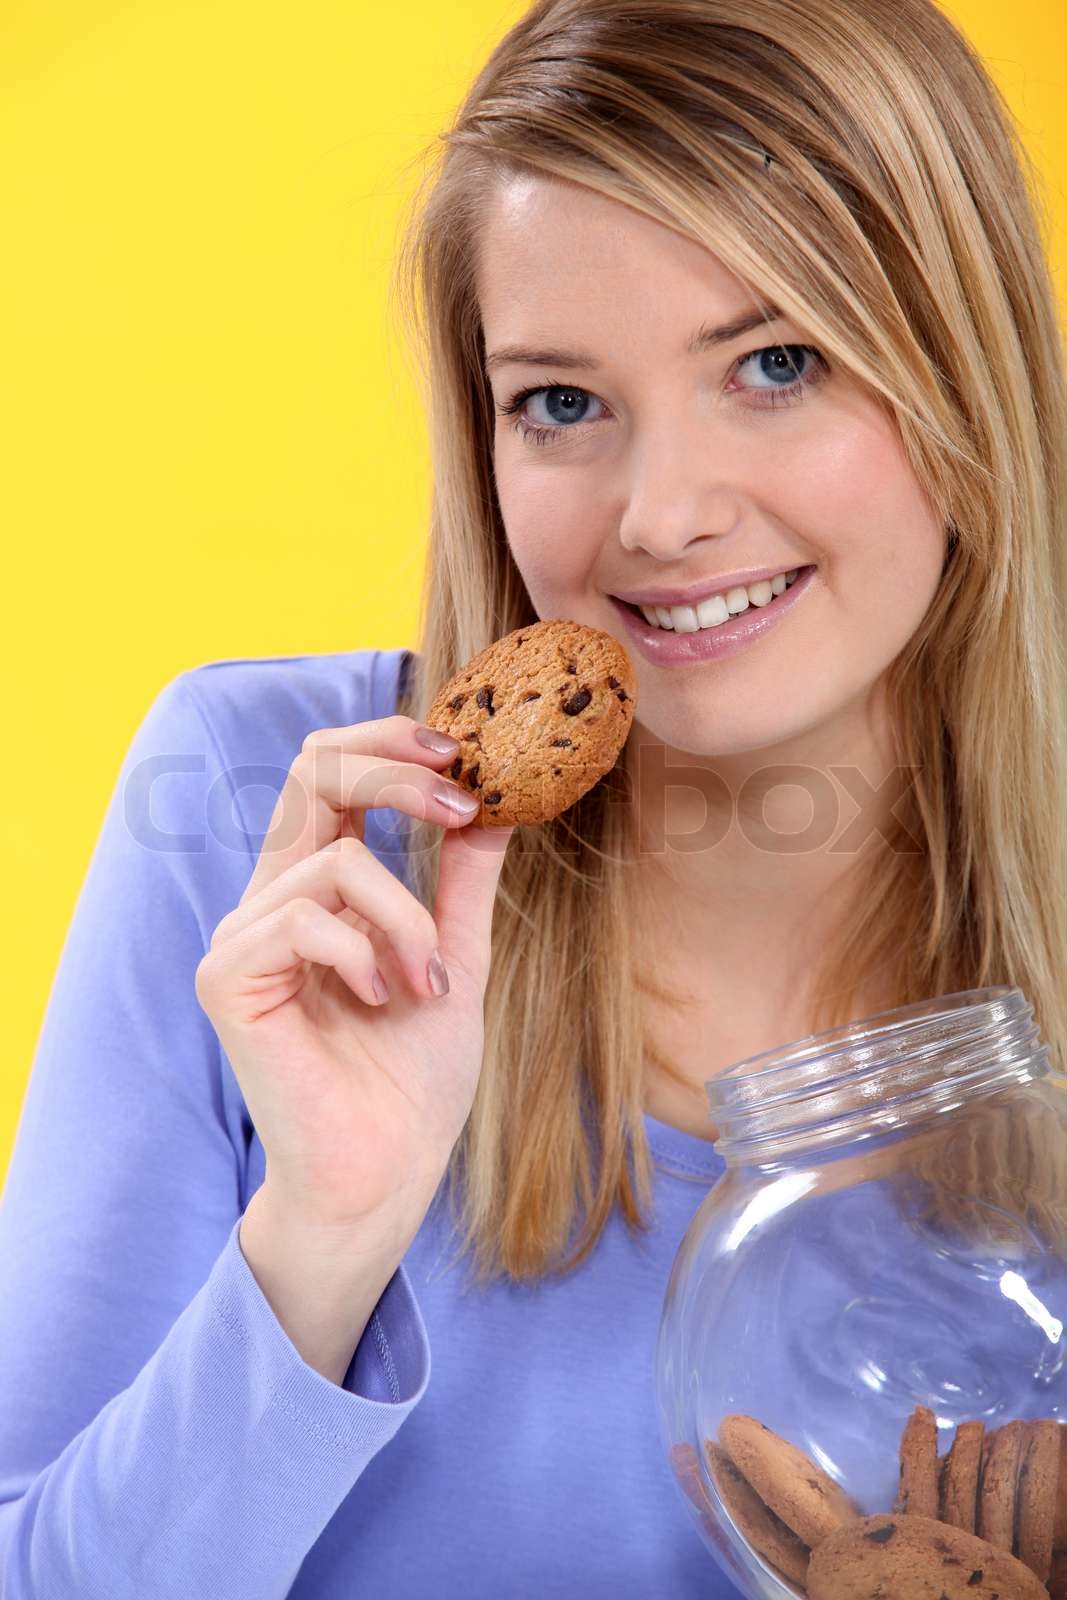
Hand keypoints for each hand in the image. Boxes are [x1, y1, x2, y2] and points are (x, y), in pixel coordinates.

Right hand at [194, 715, 513, 1231]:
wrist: (386, 1173)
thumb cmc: (414, 1079)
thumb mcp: (457, 957)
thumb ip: (463, 881)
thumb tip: (494, 803)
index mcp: (319, 886)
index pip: (331, 771)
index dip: (389, 742)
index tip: (462, 753)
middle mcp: (273, 899)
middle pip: (312, 770)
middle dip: (396, 771)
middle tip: (464, 804)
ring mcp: (244, 937)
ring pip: (337, 861)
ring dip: (410, 920)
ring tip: (429, 985)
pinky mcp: (229, 980)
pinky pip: (305, 920)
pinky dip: (365, 954)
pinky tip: (382, 1001)